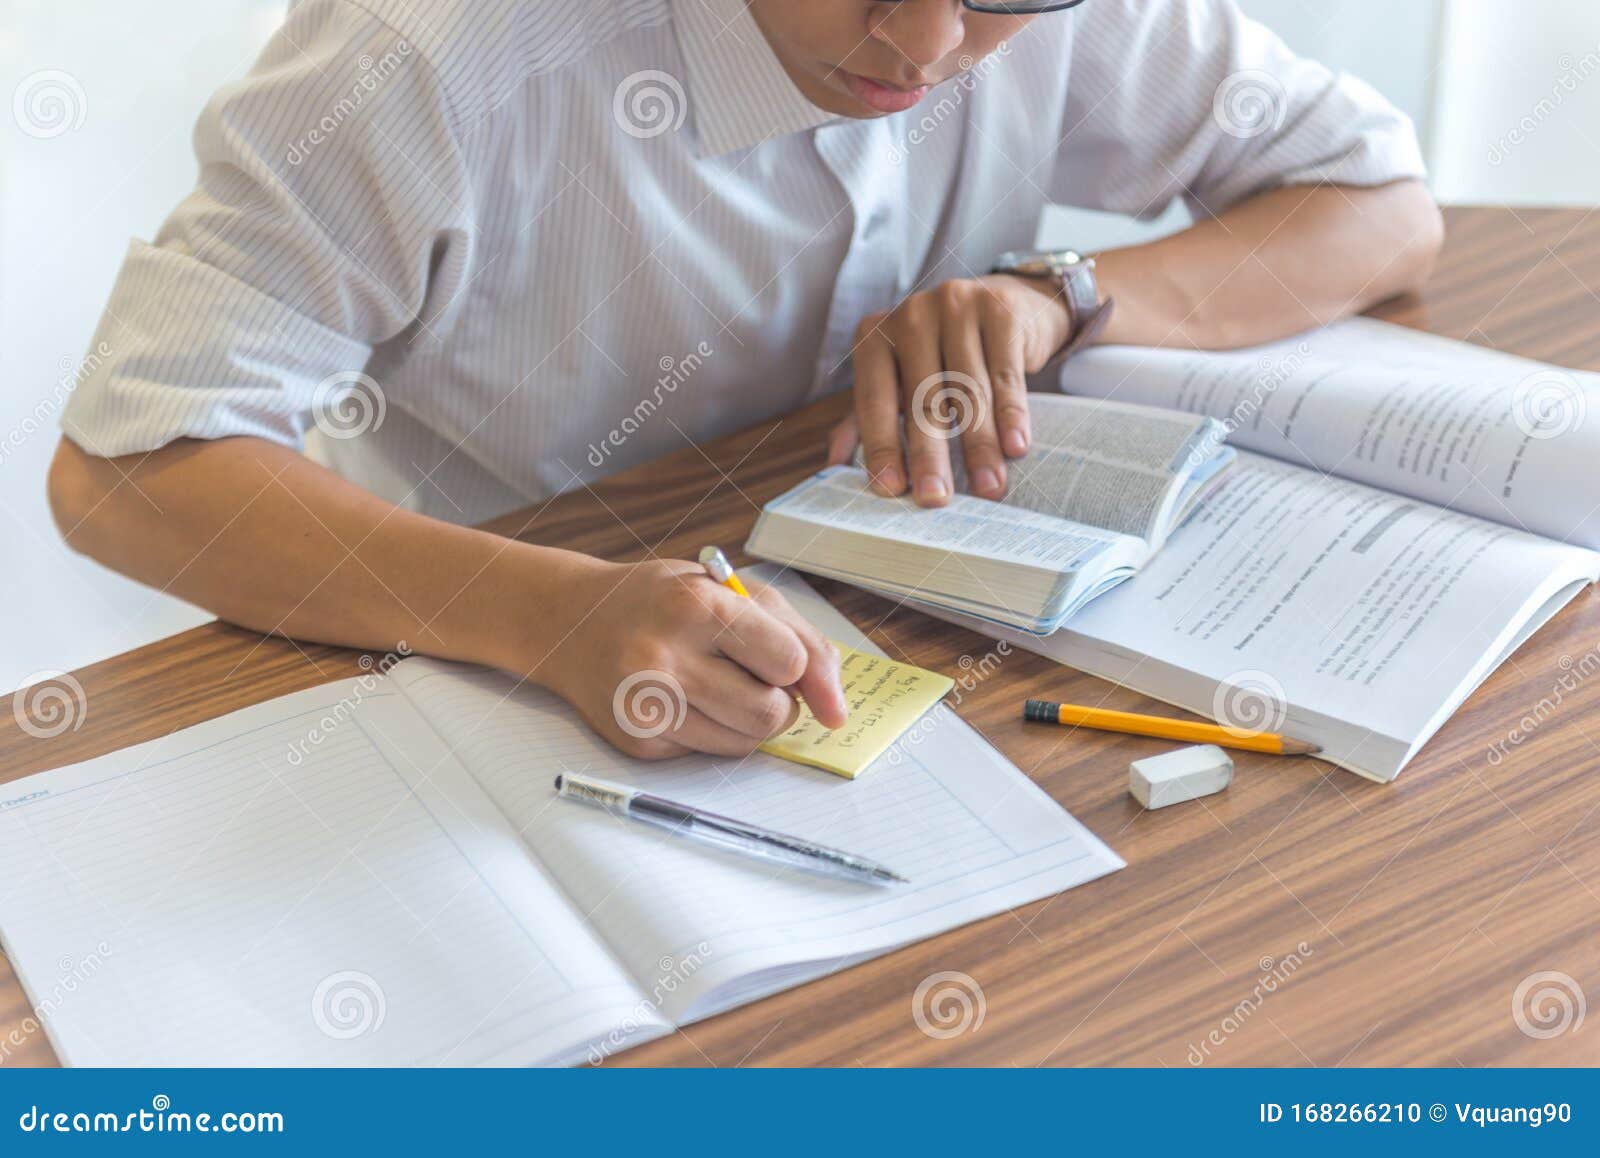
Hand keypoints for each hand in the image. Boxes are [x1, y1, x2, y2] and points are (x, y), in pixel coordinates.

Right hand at [535, 558, 848, 758]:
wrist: (571, 623)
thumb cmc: (663, 600)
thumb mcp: (733, 590)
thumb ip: (801, 639)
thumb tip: (838, 711)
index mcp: (695, 605)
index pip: (789, 661)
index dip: (790, 661)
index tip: (769, 650)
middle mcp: (664, 657)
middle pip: (771, 713)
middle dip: (777, 699)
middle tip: (748, 673)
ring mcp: (646, 706)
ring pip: (746, 743)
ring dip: (748, 719)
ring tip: (715, 684)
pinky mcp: (638, 743)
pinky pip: (711, 755)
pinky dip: (713, 732)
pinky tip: (682, 699)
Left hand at [827, 274, 1072, 506]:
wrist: (1005, 306)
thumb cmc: (943, 355)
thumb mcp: (901, 380)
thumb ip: (866, 418)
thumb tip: (835, 465)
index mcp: (876, 336)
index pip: (874, 400)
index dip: (881, 447)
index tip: (890, 490)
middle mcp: (911, 316)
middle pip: (922, 399)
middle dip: (929, 456)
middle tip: (936, 499)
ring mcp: (956, 306)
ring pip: (968, 391)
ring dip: (979, 446)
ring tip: (989, 488)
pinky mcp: (999, 309)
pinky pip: (1005, 374)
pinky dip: (1012, 415)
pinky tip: (1016, 447)